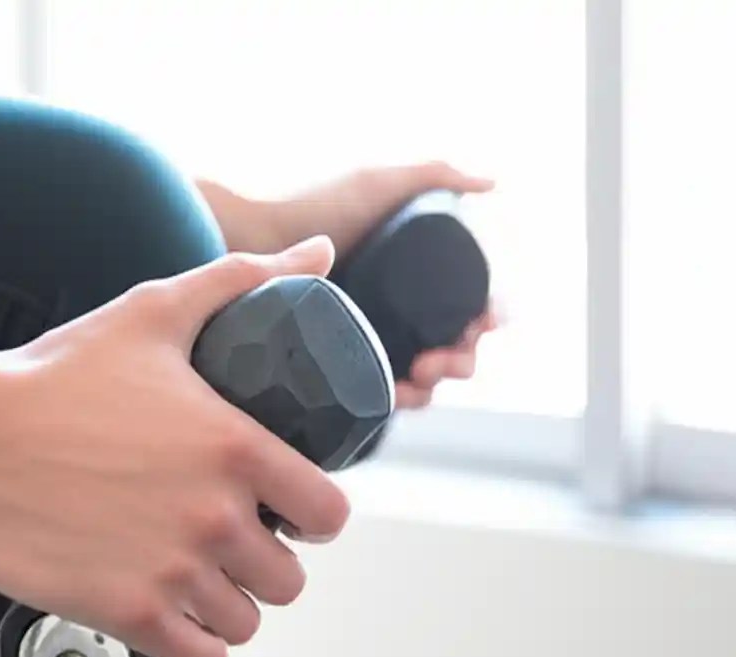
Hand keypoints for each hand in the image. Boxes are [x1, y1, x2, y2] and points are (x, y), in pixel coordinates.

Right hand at [0, 238, 346, 656]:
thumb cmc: (51, 376)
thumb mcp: (152, 314)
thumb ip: (243, 278)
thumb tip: (318, 253)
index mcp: (236, 447)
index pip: (330, 515)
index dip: (316, 516)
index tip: (291, 512)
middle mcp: (214, 516)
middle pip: (288, 578)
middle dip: (266, 563)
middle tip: (233, 544)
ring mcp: (171, 570)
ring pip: (245, 621)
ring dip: (228, 605)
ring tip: (199, 579)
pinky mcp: (126, 613)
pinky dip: (196, 646)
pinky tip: (177, 620)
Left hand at [200, 161, 498, 408]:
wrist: (242, 230)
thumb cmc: (309, 204)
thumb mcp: (380, 183)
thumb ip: (437, 174)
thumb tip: (493, 184)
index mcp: (415, 274)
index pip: (472, 303)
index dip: (490, 316)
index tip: (488, 322)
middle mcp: (394, 309)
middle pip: (453, 347)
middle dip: (464, 359)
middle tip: (443, 360)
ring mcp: (363, 339)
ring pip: (420, 379)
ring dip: (435, 386)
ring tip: (419, 377)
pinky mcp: (332, 366)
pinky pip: (374, 397)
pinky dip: (395, 403)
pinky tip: (396, 399)